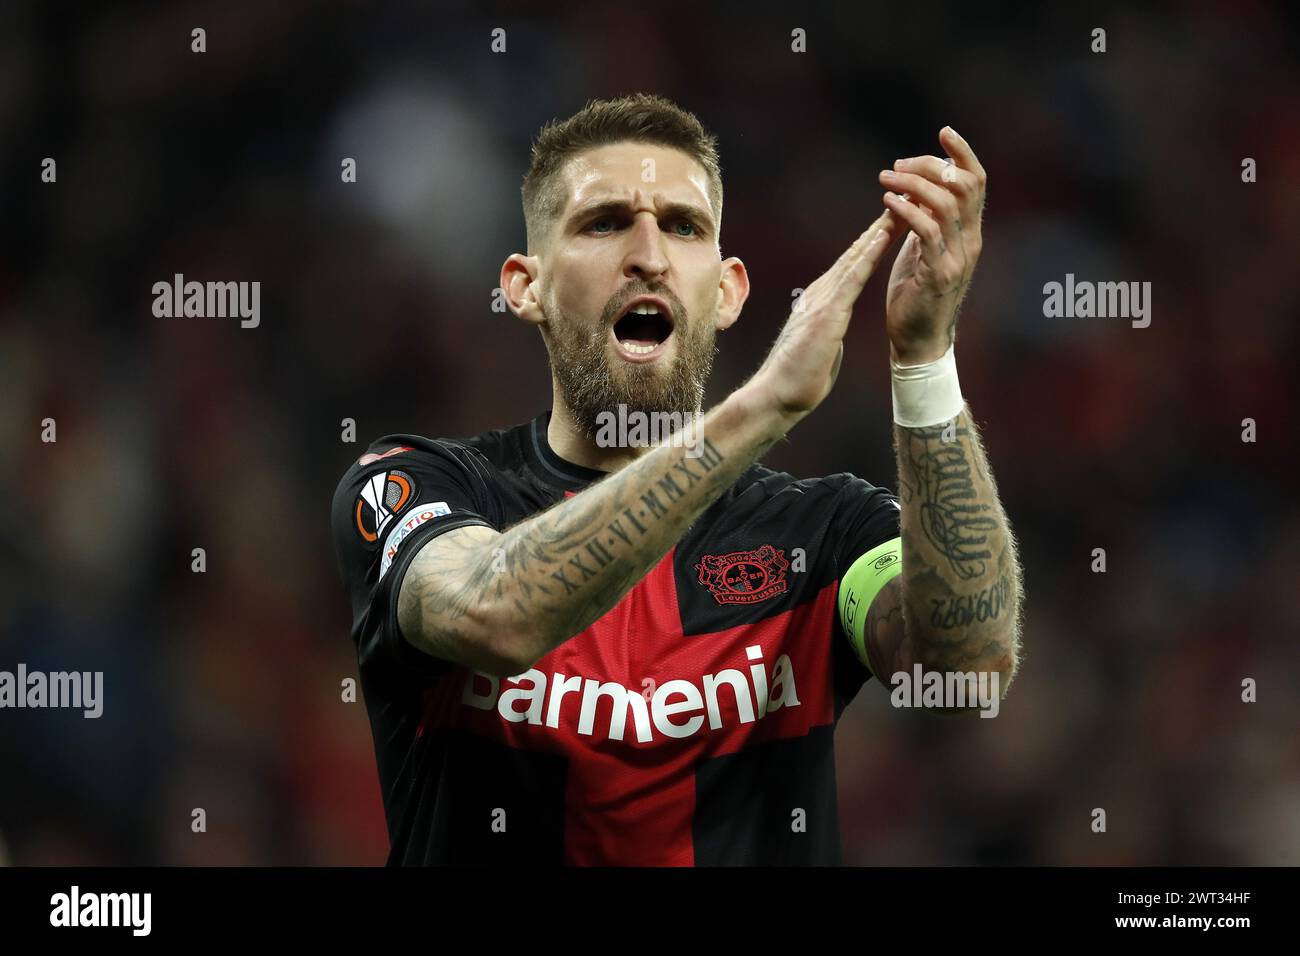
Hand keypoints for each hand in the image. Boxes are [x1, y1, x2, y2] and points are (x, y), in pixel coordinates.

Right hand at [745, 211, 896, 422]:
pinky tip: (882, 236)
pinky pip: (852, 278)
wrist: (779, 395)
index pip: (855, 263)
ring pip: (856, 256)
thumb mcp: (821, 345)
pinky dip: (868, 255)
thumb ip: (828, 329)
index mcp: (824, 300)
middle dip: (883, 223)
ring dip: (880, 229)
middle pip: (857, 251)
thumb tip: (832, 328)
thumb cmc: (799, 378)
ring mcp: (822, 300)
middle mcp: (822, 292)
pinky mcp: (826, 313)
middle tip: (906, 196)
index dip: (876, 239)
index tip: (898, 218)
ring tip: (902, 204)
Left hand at [878, 126, 985, 364]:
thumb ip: (927, 219)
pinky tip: (888, 202)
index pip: (977, 182)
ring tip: (886, 179)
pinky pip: (927, 232)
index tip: (944, 131)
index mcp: (970, 232)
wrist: (917, 340)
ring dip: (914, 185)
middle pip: (963, 184)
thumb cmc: (915, 294)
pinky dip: (907, 210)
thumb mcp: (923, 249)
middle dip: (931, 166)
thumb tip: (916, 188)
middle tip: (897, 165)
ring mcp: (958, 257)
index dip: (964, 153)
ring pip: (946, 203)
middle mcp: (970, 241)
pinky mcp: (938, 273)